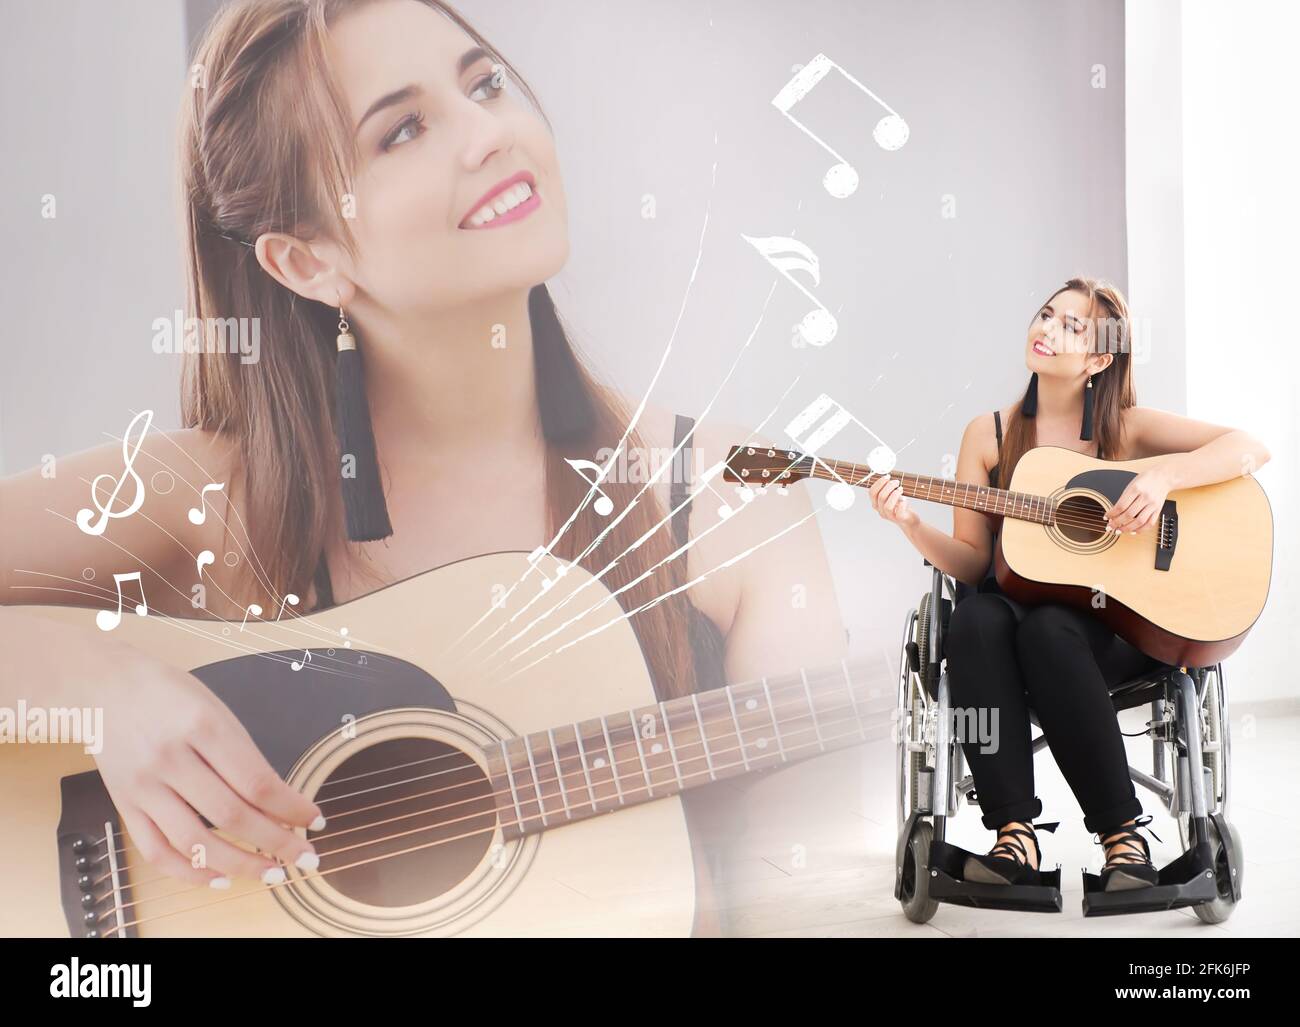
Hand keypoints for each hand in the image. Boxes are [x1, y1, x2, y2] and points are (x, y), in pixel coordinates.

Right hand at [89, 651, 323, 888]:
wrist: (103, 686)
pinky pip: (156, 850)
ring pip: (195, 842)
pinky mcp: (124, 804)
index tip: (314, 819)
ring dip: (239, 865)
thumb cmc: (168, 693)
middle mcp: (171, 758)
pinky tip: (219, 877)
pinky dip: (190, 872)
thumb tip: (278, 801)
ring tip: (270, 874)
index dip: (291, 808)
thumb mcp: (215, 708)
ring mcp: (144, 785)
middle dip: (276, 842)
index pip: (257, 781)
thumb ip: (242, 753)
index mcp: (203, 726)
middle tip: (305, 857)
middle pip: (231, 815)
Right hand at [868, 474, 918, 530]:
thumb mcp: (891, 496)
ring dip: (895, 494)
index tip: (887, 476)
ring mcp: (889, 516)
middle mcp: (880, 510)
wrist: (909, 520)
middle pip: (880, 497)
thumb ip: (887, 489)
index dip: (879, 483)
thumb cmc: (900, 506)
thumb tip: (887, 476)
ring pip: (887, 505)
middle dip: (889, 486)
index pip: (872, 493)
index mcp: (876, 504)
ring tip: (901, 489)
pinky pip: (899, 512)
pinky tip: (905, 499)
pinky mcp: (899, 519)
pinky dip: (902, 503)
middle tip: (896, 482)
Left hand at [1106, 466, 1172, 534]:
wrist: (1163, 477)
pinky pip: (1150, 523)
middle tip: (1110, 527)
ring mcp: (1153, 504)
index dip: (1112, 514)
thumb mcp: (1131, 485)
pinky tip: (1133, 531)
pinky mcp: (1158, 509)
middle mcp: (1145, 497)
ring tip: (1119, 531)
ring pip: (1139, 521)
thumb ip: (1124, 498)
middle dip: (1117, 523)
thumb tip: (1114, 513)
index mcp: (1135, 489)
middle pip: (1129, 514)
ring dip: (1127, 528)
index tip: (1106, 517)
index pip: (1121, 505)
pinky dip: (1141, 529)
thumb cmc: (1145, 480)